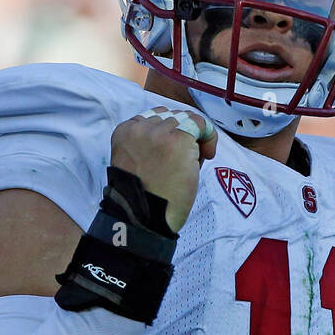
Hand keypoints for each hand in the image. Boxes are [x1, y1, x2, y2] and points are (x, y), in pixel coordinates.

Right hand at [110, 105, 216, 232]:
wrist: (148, 218)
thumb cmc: (147, 198)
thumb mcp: (138, 162)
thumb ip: (151, 144)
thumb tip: (185, 133)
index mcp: (124, 132)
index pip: (153, 117)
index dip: (169, 131)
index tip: (175, 150)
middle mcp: (139, 128)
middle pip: (171, 117)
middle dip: (182, 135)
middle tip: (187, 160)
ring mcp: (159, 133)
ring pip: (186, 119)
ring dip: (194, 138)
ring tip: (193, 162)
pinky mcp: (178, 140)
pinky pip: (201, 123)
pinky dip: (209, 135)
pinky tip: (209, 153)